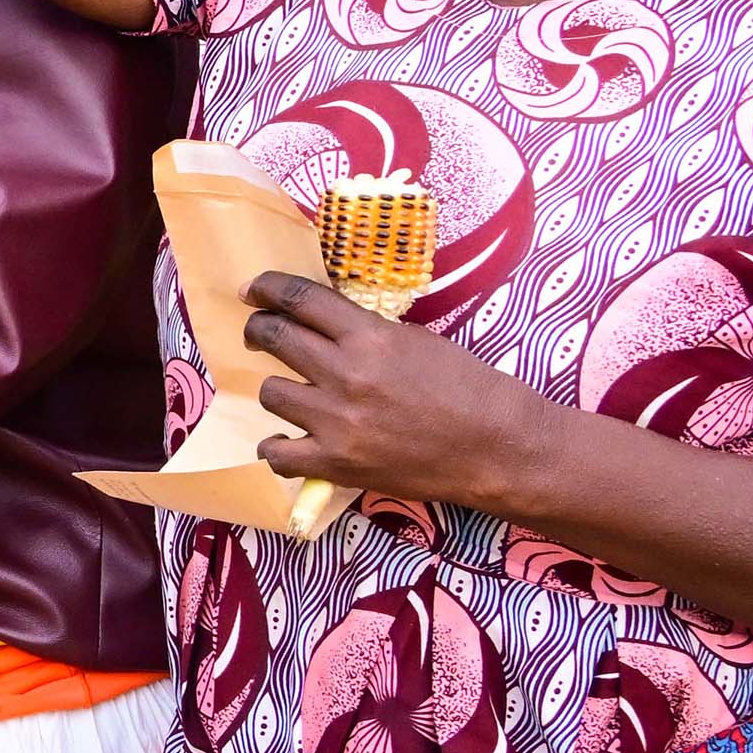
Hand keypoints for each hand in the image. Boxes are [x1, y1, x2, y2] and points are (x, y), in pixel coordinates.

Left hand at [241, 272, 549, 508]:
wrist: (498, 448)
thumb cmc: (468, 389)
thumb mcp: (418, 341)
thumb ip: (367, 332)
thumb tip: (323, 324)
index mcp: (370, 337)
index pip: (299, 298)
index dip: (268, 289)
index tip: (254, 290)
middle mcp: (346, 375)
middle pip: (274, 338)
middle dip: (260, 330)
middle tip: (260, 333)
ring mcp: (337, 422)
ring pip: (271, 393)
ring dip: (279, 390)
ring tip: (296, 395)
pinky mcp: (336, 464)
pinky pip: (277, 454)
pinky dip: (276, 448)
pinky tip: (287, 442)